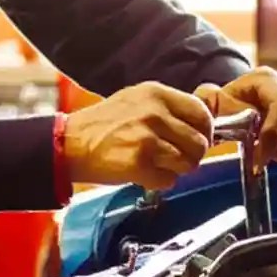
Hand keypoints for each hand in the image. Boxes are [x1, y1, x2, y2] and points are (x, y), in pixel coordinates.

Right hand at [63, 82, 212, 190]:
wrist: (70, 143)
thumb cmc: (104, 124)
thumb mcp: (137, 101)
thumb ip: (170, 108)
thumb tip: (206, 120)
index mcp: (156, 93)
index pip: (202, 113)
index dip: (204, 131)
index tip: (197, 139)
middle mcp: (154, 113)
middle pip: (200, 143)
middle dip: (191, 156)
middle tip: (175, 158)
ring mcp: (147, 138)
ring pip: (188, 163)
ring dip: (175, 170)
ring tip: (156, 164)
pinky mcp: (138, 163)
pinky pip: (168, 180)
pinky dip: (158, 182)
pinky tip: (142, 173)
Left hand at [195, 66, 276, 167]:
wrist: (240, 105)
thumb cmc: (227, 103)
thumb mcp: (213, 99)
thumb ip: (205, 101)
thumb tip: (207, 103)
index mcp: (268, 80)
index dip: (273, 134)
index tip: (258, 161)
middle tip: (258, 161)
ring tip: (261, 150)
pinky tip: (273, 151)